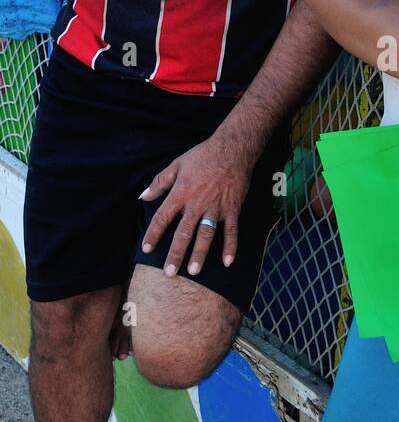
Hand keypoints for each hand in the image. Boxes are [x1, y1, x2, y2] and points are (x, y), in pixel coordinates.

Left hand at [139, 130, 256, 275]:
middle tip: (169, 273)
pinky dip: (231, 247)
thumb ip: (159, 182)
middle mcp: (197, 203)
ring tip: (193, 271)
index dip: (153, 234)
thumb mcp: (177, 164)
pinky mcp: (232, 209)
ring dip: (199, 254)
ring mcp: (216, 208)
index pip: (163, 217)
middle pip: (183, 233)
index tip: (146, 248)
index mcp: (181, 193)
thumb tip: (143, 196)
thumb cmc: (203, 155)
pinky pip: (231, 231)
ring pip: (206, 235)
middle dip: (176, 254)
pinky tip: (228, 262)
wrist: (232, 149)